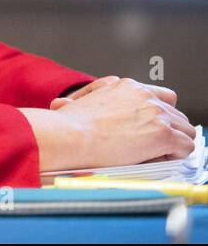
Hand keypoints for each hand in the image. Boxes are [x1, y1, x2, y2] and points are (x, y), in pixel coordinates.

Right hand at [48, 77, 195, 168]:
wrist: (69, 136)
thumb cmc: (67, 125)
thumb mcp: (76, 102)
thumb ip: (83, 100)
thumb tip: (61, 104)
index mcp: (126, 86)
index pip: (162, 97)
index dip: (159, 116)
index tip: (149, 128)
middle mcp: (144, 95)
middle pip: (177, 114)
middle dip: (168, 131)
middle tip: (150, 146)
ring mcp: (156, 113)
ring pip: (185, 130)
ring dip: (173, 143)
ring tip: (151, 154)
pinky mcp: (162, 133)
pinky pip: (185, 147)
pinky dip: (174, 156)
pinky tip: (153, 159)